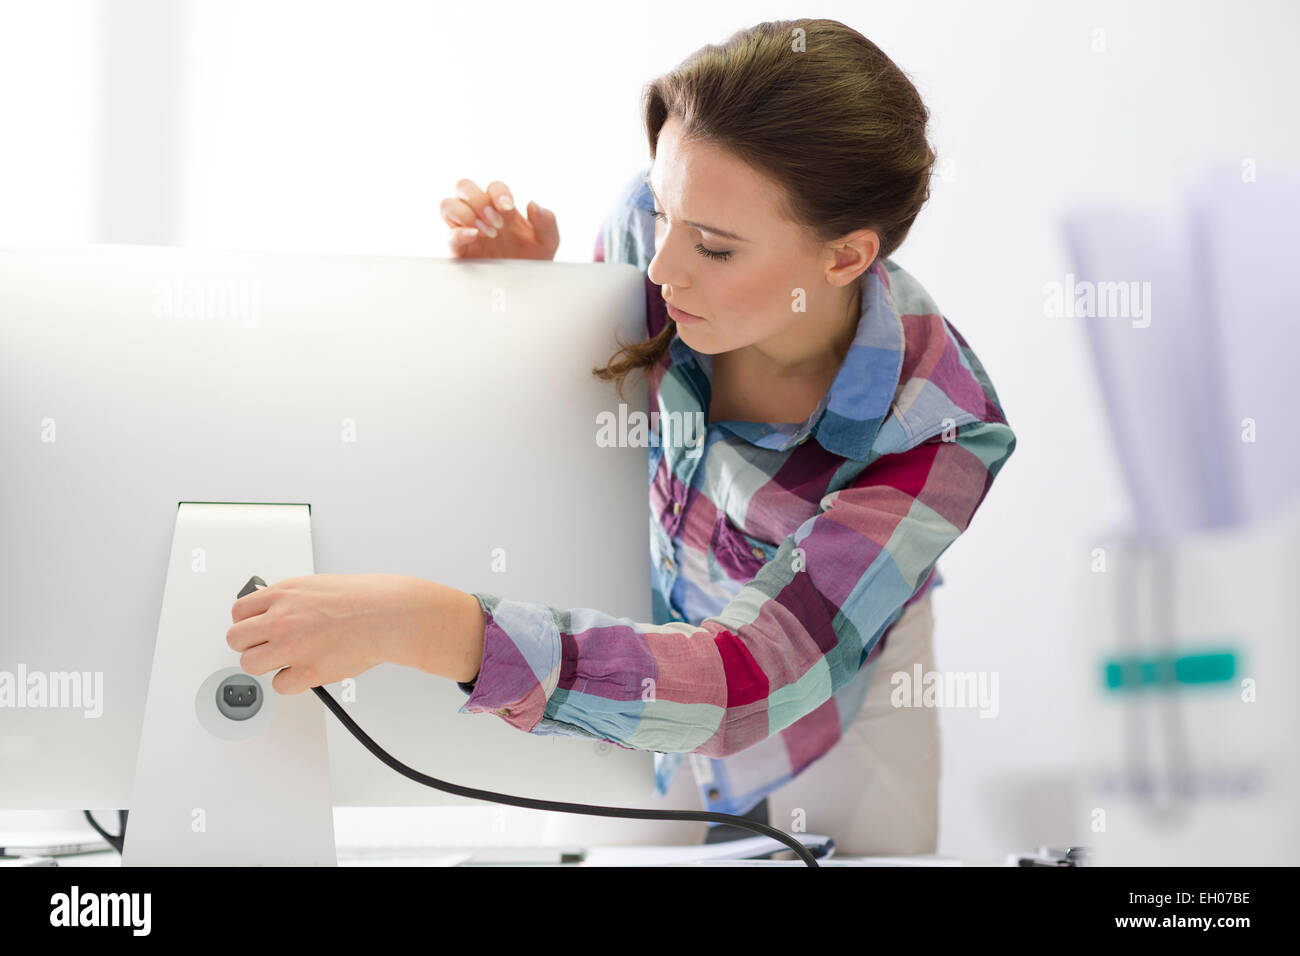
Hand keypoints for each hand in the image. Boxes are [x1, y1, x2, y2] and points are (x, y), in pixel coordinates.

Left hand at [226, 573, 483, 694]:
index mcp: (282, 594)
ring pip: (251, 665)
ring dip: (267, 664)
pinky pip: (280, 685)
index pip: (239, 611)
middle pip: (236, 639)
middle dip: (251, 643)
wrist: (389, 614)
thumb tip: (273, 610)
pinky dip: (291, 681)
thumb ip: (290, 599)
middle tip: (266, 646)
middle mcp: (281, 620)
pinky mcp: (307, 672)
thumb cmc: (364, 598)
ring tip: (285, 660)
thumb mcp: (316, 585)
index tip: (254, 628)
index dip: (248, 622)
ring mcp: (291, 648)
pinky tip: (304, 671)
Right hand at [441, 178, 558, 259]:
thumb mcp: (548, 241)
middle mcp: (481, 215)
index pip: (493, 187)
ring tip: (487, 232)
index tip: (508, 208)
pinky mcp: (459, 251)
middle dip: (478, 200)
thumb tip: (532, 204)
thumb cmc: (534, 260)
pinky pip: (448, 236)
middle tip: (496, 222)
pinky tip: (474, 237)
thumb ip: (547, 221)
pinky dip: (458, 233)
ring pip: (448, 205)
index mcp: (501, 209)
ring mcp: (467, 231)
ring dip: (465, 213)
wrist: (526, 287)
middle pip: (463, 187)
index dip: (498, 192)